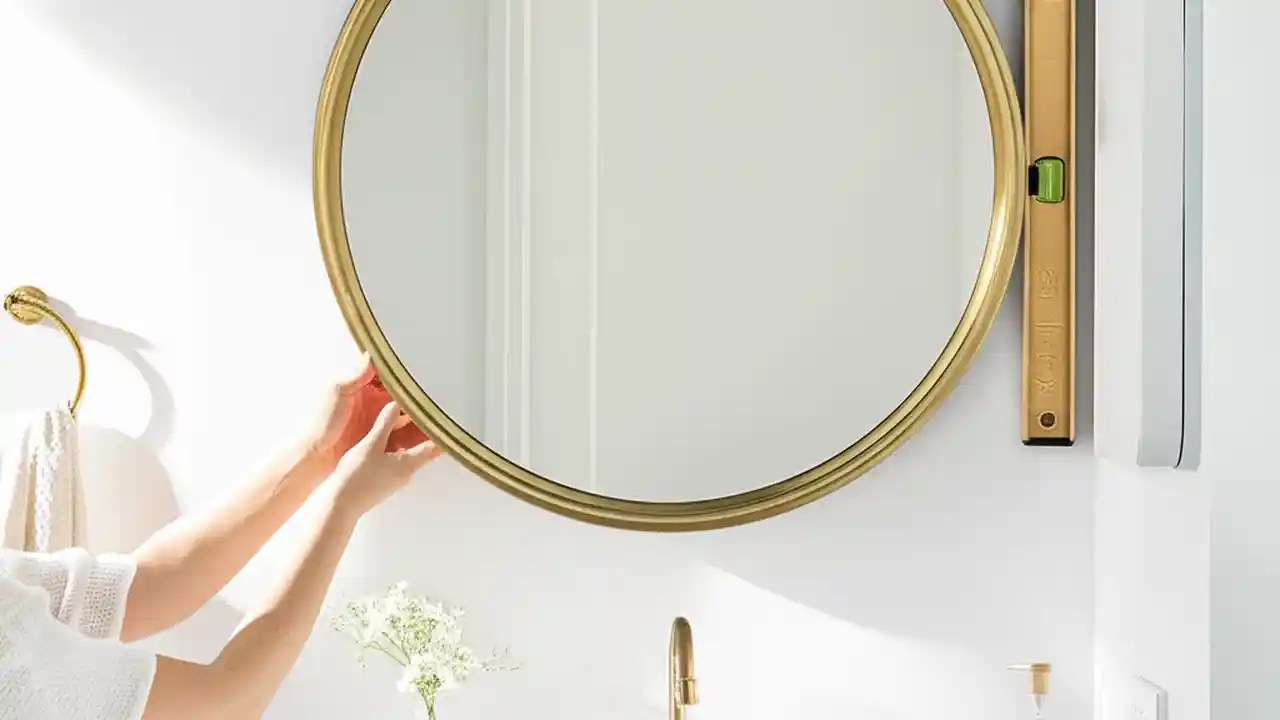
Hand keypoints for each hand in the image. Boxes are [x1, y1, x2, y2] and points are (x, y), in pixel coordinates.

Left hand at [304, 355, 430, 473]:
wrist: (317, 457)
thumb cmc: (323, 423)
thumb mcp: (337, 393)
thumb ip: (356, 376)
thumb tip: (371, 355)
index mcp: (361, 388)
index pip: (386, 374)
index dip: (401, 370)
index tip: (420, 363)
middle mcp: (373, 402)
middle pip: (400, 394)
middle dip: (417, 392)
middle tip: (437, 387)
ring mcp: (379, 421)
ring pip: (405, 413)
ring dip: (420, 412)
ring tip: (440, 408)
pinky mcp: (382, 439)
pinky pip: (403, 433)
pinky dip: (416, 431)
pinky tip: (430, 430)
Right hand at [326, 402, 443, 520]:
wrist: (340, 505)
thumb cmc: (356, 476)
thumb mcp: (371, 445)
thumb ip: (385, 425)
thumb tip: (397, 405)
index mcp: (408, 464)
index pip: (433, 447)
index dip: (442, 434)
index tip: (451, 423)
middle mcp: (406, 473)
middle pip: (421, 450)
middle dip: (423, 433)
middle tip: (426, 415)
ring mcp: (395, 479)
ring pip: (406, 455)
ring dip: (406, 440)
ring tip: (405, 420)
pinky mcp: (384, 482)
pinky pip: (394, 461)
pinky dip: (394, 448)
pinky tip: (385, 439)